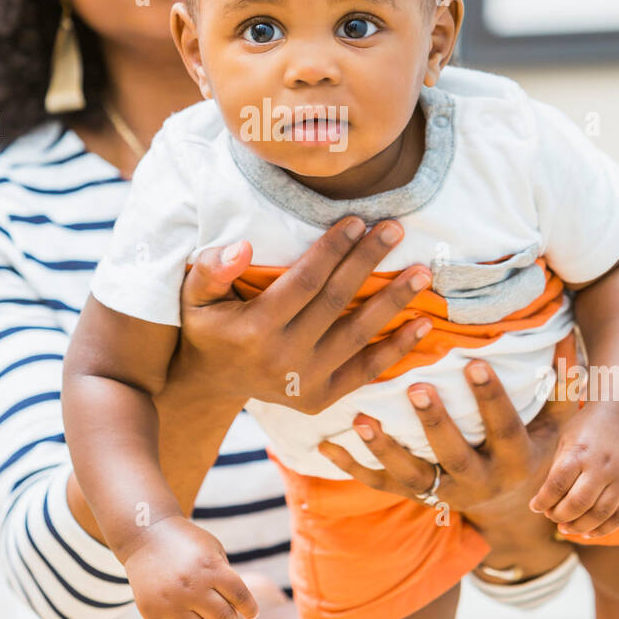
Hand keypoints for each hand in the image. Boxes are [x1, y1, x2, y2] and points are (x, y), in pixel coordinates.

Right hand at [123, 516, 258, 618]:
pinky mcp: (151, 613)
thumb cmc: (187, 543)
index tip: (252, 614)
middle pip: (224, 618)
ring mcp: (169, 602)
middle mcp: (190, 586)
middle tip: (226, 614)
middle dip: (229, 618)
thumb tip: (238, 613)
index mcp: (210, 567)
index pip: (240, 597)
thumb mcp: (213, 550)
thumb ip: (228, 579)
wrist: (146, 536)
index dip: (250, 609)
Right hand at [168, 217, 433, 415]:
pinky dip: (397, 348)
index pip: (304, 282)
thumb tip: (242, 246)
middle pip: (336, 301)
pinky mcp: (322, 398)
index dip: (333, 250)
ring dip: (394, 302)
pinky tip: (424, 324)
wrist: (210, 383)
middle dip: (368, 261)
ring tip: (423, 273)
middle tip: (396, 229)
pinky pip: (366, 370)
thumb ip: (211, 269)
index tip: (357, 221)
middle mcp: (283, 359)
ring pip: (358, 334)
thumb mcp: (194, 296)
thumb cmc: (207, 327)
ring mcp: (305, 382)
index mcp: (255, 330)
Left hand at [318, 358, 578, 575]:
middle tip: (415, 387)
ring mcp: (443, 492)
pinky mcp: (416, 496)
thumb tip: (566, 330)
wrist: (515, 509)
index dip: (491, 398)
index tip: (476, 362)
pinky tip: (325, 443)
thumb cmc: (536, 446)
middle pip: (453, 455)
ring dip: (384, 448)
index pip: (504, 427)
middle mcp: (478, 483)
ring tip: (363, 417)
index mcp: (516, 460)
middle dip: (434, 423)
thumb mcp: (557, 423)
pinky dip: (352, 465)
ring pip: (411, 476)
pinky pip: (380, 485)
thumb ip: (560, 382)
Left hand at [529, 408, 618, 538]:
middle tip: (551, 517)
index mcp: (579, 451)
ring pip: (599, 514)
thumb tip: (545, 502)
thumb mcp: (568, 438)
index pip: (556, 485)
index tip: (535, 507)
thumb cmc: (589, 427)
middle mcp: (602, 466)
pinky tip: (588, 533)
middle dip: (560, 516)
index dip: (543, 501)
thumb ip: (559, 468)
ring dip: (579, 527)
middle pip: (577, 503)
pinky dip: (603, 529)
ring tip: (566, 528)